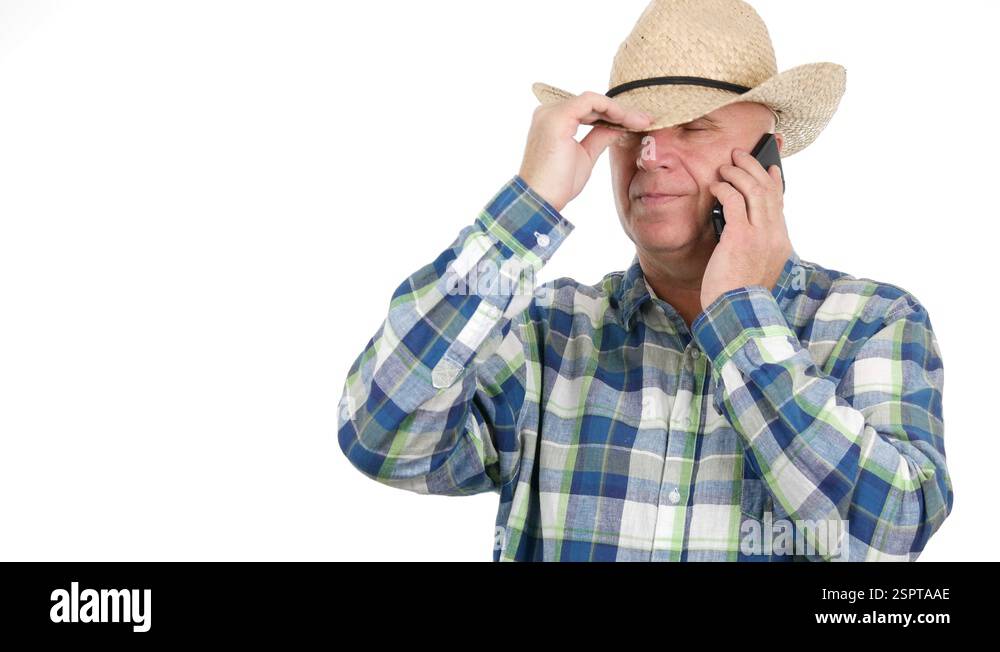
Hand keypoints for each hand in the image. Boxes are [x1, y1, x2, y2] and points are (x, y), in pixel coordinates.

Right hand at [518, 92, 651, 211]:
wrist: (540, 200)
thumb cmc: (558, 185)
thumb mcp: (585, 156)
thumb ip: (599, 137)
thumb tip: (618, 127)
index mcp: (553, 120)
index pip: (588, 110)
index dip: (614, 115)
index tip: (637, 124)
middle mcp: (549, 111)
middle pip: (592, 103)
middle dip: (621, 112)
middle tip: (646, 121)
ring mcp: (552, 112)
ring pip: (594, 100)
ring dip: (620, 110)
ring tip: (642, 121)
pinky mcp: (558, 116)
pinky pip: (592, 102)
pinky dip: (612, 109)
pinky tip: (628, 120)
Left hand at [700, 146, 792, 309]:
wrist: (738, 314)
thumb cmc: (739, 295)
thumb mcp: (754, 267)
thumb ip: (753, 246)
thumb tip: (737, 227)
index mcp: (780, 242)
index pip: (780, 203)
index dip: (774, 181)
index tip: (770, 166)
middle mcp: (774, 235)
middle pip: (768, 189)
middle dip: (753, 167)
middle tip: (739, 155)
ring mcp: (760, 235)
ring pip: (754, 189)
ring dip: (738, 173)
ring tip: (725, 167)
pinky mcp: (740, 237)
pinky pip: (734, 202)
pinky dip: (725, 189)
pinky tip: (716, 186)